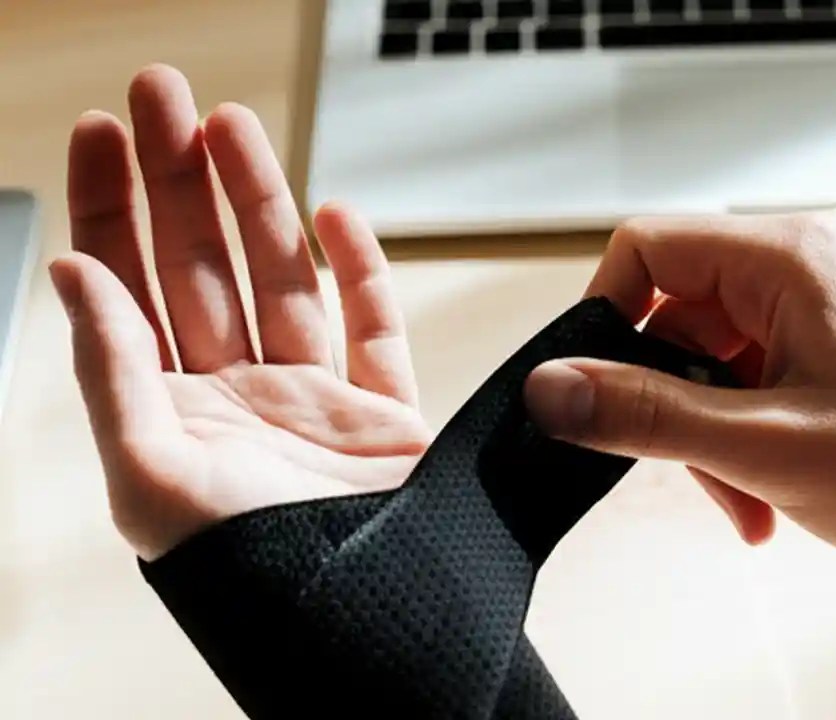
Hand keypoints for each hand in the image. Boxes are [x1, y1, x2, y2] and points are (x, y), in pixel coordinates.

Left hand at [55, 65, 428, 560]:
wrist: (374, 627)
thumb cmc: (255, 579)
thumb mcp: (150, 478)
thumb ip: (115, 373)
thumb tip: (75, 278)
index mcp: (171, 417)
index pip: (125, 289)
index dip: (111, 208)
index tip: (104, 134)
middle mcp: (237, 401)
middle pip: (201, 266)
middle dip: (181, 179)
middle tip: (169, 97)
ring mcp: (313, 403)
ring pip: (281, 278)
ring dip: (259, 200)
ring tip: (236, 127)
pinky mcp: (382, 414)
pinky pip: (372, 325)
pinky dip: (359, 269)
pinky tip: (337, 217)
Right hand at [524, 210, 835, 564]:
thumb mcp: (764, 447)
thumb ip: (645, 415)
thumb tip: (554, 391)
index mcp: (793, 256)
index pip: (647, 246)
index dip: (607, 319)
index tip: (601, 393)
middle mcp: (810, 259)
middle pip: (679, 311)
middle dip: (675, 402)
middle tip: (702, 472)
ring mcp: (828, 296)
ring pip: (715, 352)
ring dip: (713, 430)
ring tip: (751, 497)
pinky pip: (757, 368)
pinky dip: (749, 429)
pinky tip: (773, 488)